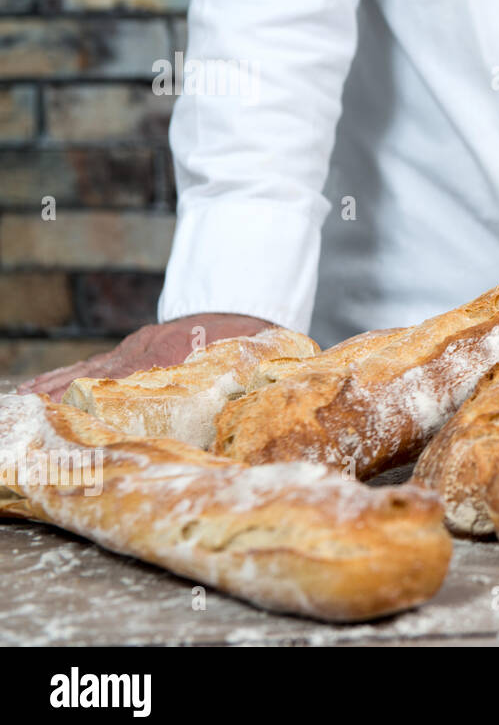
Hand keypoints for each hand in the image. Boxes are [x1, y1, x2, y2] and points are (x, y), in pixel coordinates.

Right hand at [17, 313, 271, 401]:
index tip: (67, 423)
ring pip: (87, 368)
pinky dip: (66, 375)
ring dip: (53, 387)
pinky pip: (95, 362)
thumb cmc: (250, 341)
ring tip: (21, 404)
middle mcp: (145, 349)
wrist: (245, 301)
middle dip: (58, 398)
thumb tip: (235, 421)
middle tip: (25, 419)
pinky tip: (43, 387)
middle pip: (93, 376)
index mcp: (170, 355)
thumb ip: (232, 387)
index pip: (123, 382)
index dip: (93, 401)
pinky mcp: (135, 344)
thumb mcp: (245, 364)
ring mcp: (137, 345)